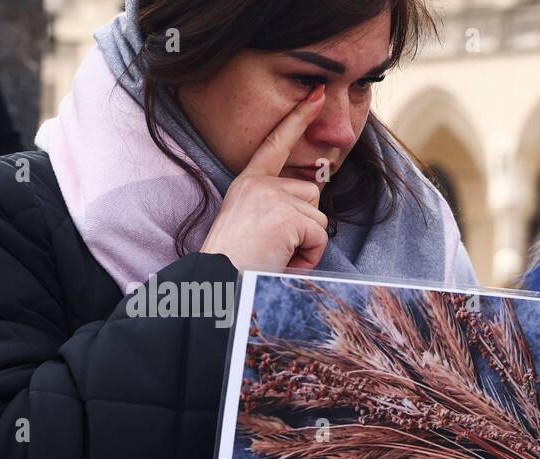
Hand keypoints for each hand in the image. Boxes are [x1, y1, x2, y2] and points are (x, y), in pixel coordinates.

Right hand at [201, 85, 329, 271]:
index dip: (297, 117)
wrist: (219, 283)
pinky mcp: (285, 215)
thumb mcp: (253, 225)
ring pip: (319, 218)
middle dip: (304, 229)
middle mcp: (257, 183)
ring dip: (307, 245)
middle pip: (311, 196)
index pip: (275, 144)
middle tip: (275, 249)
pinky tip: (281, 260)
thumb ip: (278, 207)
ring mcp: (271, 196)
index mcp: (247, 182)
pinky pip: (320, 237)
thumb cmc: (236, 264)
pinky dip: (308, 257)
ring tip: (276, 256)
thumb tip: (311, 197)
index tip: (316, 94)